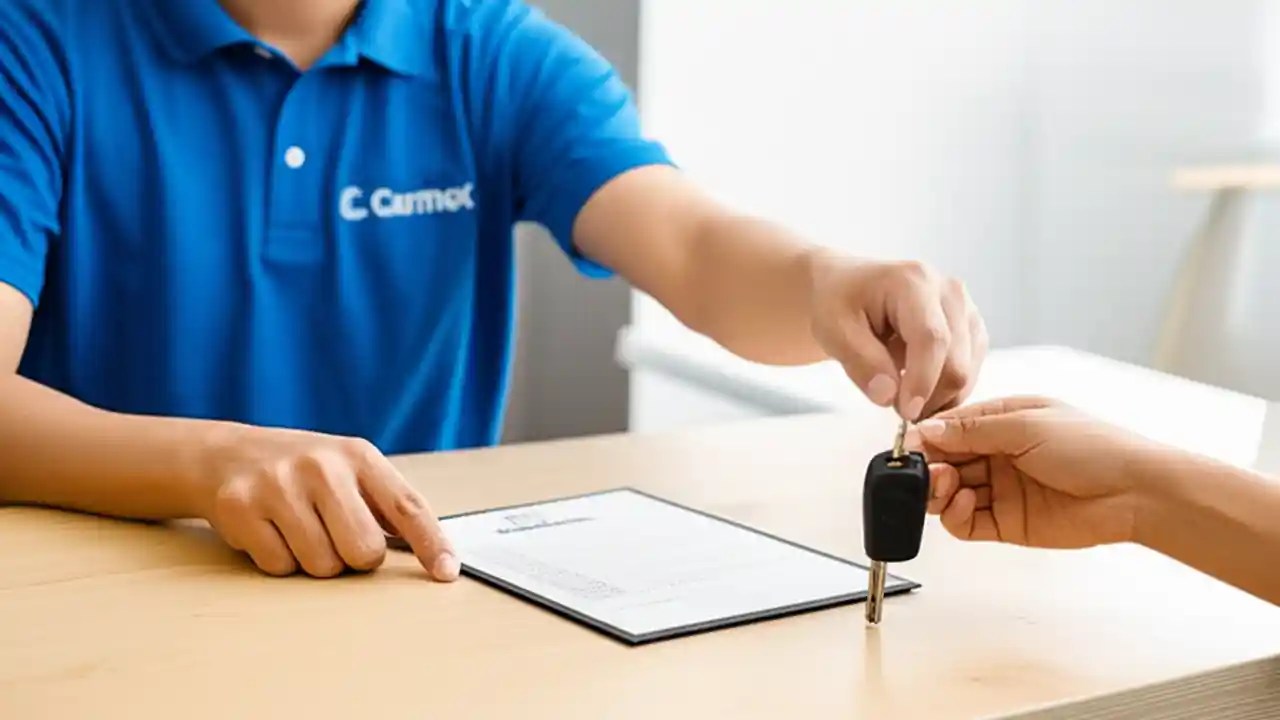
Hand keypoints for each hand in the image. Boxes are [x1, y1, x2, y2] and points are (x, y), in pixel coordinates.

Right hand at [195, 425, 458, 580]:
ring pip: (322, 566)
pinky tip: (270, 530)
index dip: (431, 543)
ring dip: (315, 561)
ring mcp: (279, 485)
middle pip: (364, 551)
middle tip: (335, 534)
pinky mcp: (241, 507)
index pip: (407, 506)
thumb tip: (433, 553)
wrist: (226, 454)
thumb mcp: (348, 470)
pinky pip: (280, 566)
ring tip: (298, 528)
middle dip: (355, 557)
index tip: (447, 572)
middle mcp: (322, 466)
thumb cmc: (303, 471)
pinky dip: (279, 560)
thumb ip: (385, 506)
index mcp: (358, 456)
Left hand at [808, 255, 987, 419]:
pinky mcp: (971, 327)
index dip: (922, 380)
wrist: (848, 289)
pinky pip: (970, 368)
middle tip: (898, 412)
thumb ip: (861, 362)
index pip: (930, 338)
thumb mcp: (834, 330)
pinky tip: (918, 388)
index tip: (907, 413)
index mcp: (913, 281)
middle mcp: (949, 290)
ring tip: (902, 398)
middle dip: (930, 395)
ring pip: (968, 368)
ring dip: (940, 395)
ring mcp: (965, 308)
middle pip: (956, 358)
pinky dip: (948, 389)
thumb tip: (889, 396)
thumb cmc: (839, 304)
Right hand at [908, 397, 1157, 548]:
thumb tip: (928, 430)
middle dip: (930, 466)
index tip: (911, 446)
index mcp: (1003, 421)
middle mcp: (998, 455)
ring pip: (949, 493)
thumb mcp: (1026, 424)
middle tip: (928, 471)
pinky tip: (966, 504)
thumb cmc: (1094, 448)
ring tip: (946, 487)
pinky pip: (966, 523)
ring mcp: (1001, 489)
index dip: (928, 438)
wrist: (1134, 492)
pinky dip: (956, 516)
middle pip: (945, 461)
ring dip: (939, 491)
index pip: (950, 428)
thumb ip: (972, 430)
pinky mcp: (1007, 523)